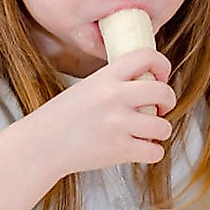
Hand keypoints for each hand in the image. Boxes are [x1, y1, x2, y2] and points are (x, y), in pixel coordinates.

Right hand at [31, 48, 176, 177]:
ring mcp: (118, 123)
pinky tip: (140, 150)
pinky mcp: (120, 149)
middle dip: (168, 101)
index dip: (162, 66)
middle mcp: (114, 97)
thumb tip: (147, 81)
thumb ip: (115, 83)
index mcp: (106, 77)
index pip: (146, 56)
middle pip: (163, 92)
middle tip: (159, 108)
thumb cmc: (63, 118)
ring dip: (159, 131)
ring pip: (163, 127)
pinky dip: (152, 153)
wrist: (42, 145)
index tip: (161, 78)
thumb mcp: (87, 87)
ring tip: (147, 133)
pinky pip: (155, 152)